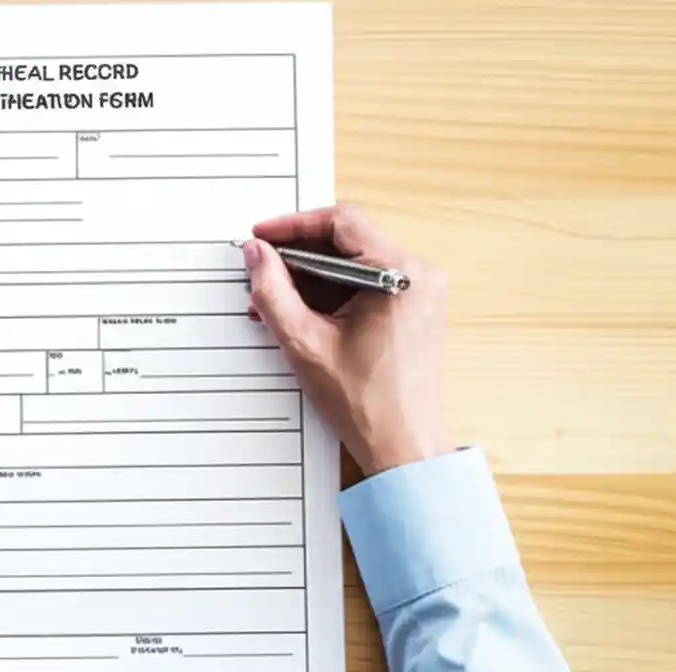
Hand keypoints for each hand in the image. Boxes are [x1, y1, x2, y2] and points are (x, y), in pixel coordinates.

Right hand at [242, 205, 452, 475]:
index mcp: (400, 274)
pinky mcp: (413, 310)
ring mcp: (419, 292)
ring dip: (311, 278)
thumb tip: (256, 254)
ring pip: (353, 263)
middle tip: (260, 272)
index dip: (293, 225)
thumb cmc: (367, 404)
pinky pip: (366, 284)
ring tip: (272, 303)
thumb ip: (273, 292)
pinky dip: (331, 294)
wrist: (404, 446)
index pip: (341, 222)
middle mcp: (418, 275)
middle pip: (347, 241)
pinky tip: (300, 315)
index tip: (261, 237)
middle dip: (298, 257)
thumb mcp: (305, 342)